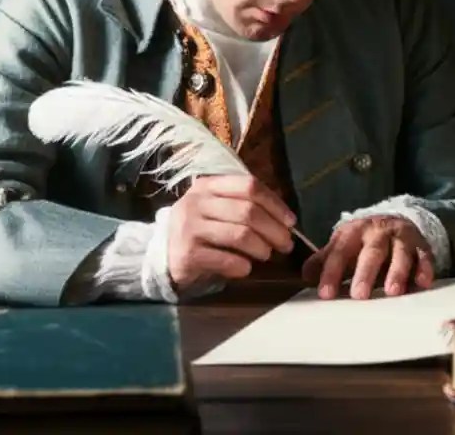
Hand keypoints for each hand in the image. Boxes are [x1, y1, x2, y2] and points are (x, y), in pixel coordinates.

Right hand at [167, 175, 295, 291]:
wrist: (164, 255)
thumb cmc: (200, 230)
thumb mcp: (216, 208)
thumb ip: (245, 206)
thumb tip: (286, 221)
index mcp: (208, 185)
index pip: (249, 186)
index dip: (275, 203)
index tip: (290, 222)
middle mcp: (197, 202)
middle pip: (248, 211)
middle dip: (274, 230)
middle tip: (286, 244)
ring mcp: (190, 227)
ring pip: (240, 235)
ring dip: (261, 248)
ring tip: (266, 255)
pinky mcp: (188, 254)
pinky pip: (226, 260)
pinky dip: (243, 266)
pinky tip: (245, 268)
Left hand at [302, 215, 434, 299]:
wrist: (394, 221)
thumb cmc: (362, 242)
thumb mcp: (341, 246)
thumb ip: (323, 261)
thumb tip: (305, 277)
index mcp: (353, 233)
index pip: (340, 252)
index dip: (332, 273)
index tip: (325, 294)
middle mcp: (377, 232)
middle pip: (372, 252)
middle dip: (365, 273)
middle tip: (359, 295)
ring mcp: (401, 238)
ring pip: (400, 253)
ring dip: (397, 272)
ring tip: (392, 292)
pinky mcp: (421, 245)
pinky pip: (425, 256)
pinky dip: (425, 269)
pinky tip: (422, 283)